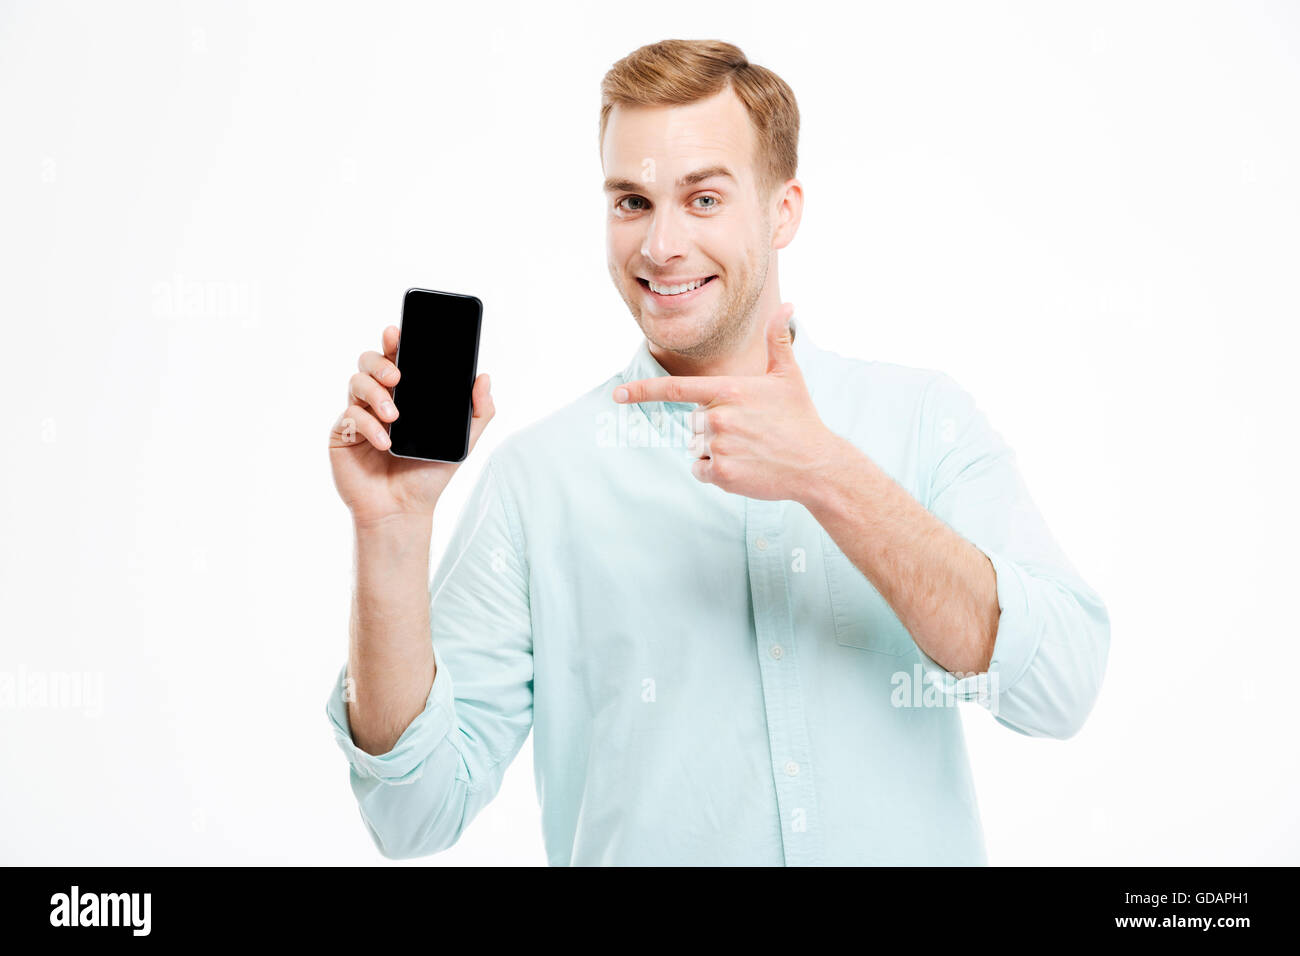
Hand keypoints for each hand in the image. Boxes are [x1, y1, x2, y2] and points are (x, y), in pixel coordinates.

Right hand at [329, 324, 494, 525]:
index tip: (398, 333)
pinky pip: (351, 415)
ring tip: (394, 416)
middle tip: (397, 378)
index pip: (397, 358)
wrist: (402, 511)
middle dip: (382, 362)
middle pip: (370, 361)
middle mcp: (380, 399)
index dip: (394, 341)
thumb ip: (477, 411)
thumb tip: (483, 377)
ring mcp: (359, 414)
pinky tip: (385, 442)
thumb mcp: (463, 443)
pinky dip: (369, 426)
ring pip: (356, 382)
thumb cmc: (429, 476)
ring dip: (375, 394)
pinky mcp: (344, 433)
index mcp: (406, 395)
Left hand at [612, 303, 838, 500]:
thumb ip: (777, 341)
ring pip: (696, 447)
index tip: (618, 394)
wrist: (816, 464)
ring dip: (715, 450)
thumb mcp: (788, 376)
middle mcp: (718, 417)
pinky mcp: (721, 473)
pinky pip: (701, 470)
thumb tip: (787, 306)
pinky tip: (744, 467)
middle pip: (692, 423)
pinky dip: (716, 472)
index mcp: (728, 390)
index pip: (675, 388)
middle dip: (712, 428)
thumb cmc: (800, 418)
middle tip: (748, 432)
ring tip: (749, 449)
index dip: (643, 391)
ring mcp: (718, 446)